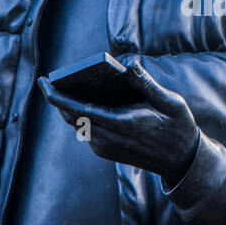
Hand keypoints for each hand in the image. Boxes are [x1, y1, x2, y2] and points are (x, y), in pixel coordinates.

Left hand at [38, 62, 200, 185]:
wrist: (181, 160)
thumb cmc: (177, 126)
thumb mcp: (170, 101)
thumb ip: (146, 83)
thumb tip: (129, 64)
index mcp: (122, 124)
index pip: (80, 110)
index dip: (58, 97)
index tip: (44, 82)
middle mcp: (109, 139)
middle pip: (72, 117)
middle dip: (58, 99)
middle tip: (51, 80)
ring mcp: (106, 147)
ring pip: (77, 124)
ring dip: (68, 107)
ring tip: (66, 87)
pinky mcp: (106, 151)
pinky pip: (85, 130)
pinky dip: (79, 115)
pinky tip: (84, 102)